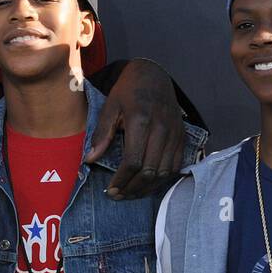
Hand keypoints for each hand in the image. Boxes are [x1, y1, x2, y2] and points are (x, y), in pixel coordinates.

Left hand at [86, 59, 184, 198]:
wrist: (154, 76)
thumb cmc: (128, 92)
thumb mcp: (109, 107)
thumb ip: (101, 134)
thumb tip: (89, 160)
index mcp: (141, 120)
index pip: (133, 161)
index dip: (122, 180)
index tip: (111, 190)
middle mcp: (161, 129)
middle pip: (150, 171)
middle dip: (133, 189)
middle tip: (118, 196)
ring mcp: (174, 133)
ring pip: (164, 172)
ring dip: (147, 188)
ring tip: (131, 194)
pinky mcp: (182, 137)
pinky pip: (175, 166)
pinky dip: (162, 180)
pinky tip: (147, 184)